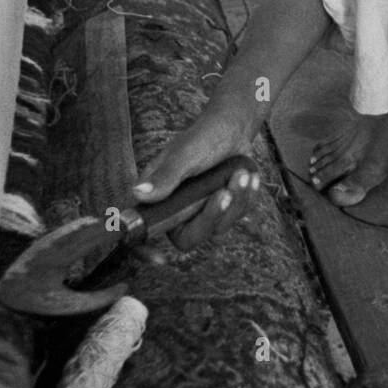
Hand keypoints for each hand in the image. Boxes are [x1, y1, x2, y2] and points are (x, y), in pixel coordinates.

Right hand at [131, 106, 259, 251]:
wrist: (233, 127)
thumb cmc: (203, 137)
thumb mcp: (185, 154)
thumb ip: (166, 176)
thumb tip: (138, 194)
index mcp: (158, 198)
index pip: (144, 232)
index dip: (144, 251)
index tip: (158, 260)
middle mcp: (178, 209)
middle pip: (189, 238)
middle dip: (211, 216)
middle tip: (224, 192)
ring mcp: (202, 211)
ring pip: (219, 227)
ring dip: (235, 200)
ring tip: (241, 173)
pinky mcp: (224, 209)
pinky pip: (237, 216)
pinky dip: (246, 197)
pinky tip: (249, 176)